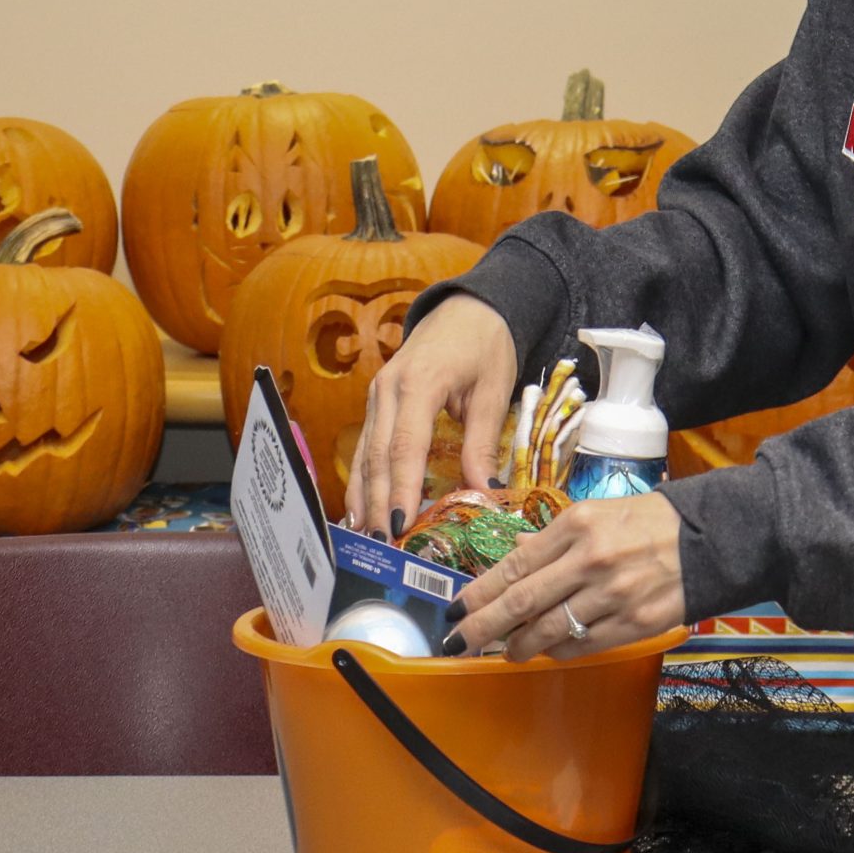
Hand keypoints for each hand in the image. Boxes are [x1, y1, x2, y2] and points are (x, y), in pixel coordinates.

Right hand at [345, 295, 517, 538]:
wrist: (468, 306)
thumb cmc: (485, 344)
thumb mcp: (493, 391)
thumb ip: (482, 442)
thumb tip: (484, 492)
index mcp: (419, 383)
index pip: (406, 445)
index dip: (403, 488)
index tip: (402, 526)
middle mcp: (388, 389)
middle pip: (378, 455)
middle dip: (379, 503)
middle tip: (383, 545)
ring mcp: (377, 393)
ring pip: (366, 452)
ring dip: (365, 496)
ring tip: (366, 536)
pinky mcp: (377, 400)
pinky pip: (366, 444)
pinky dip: (362, 478)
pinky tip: (360, 508)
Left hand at [441, 491, 684, 662]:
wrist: (710, 538)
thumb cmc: (646, 521)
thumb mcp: (595, 513)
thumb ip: (551, 538)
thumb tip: (514, 554)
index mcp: (576, 526)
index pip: (514, 566)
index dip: (479, 592)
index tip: (454, 610)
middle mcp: (590, 561)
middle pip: (523, 602)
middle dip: (484, 626)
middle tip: (458, 642)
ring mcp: (613, 596)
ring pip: (550, 631)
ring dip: (520, 646)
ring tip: (505, 651)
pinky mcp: (634, 625)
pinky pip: (583, 646)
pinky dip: (559, 651)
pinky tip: (547, 650)